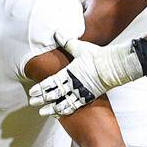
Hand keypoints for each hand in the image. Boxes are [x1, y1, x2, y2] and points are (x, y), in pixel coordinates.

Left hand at [29, 33, 146, 117]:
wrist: (114, 66)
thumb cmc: (97, 55)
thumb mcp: (80, 47)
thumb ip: (66, 42)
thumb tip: (56, 33)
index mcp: (68, 72)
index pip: (50, 82)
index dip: (40, 88)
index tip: (32, 92)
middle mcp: (73, 84)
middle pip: (54, 94)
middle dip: (42, 99)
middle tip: (32, 103)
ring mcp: (81, 92)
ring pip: (62, 103)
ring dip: (51, 108)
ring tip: (42, 112)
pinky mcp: (89, 97)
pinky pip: (75, 106)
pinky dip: (66, 110)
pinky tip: (59, 114)